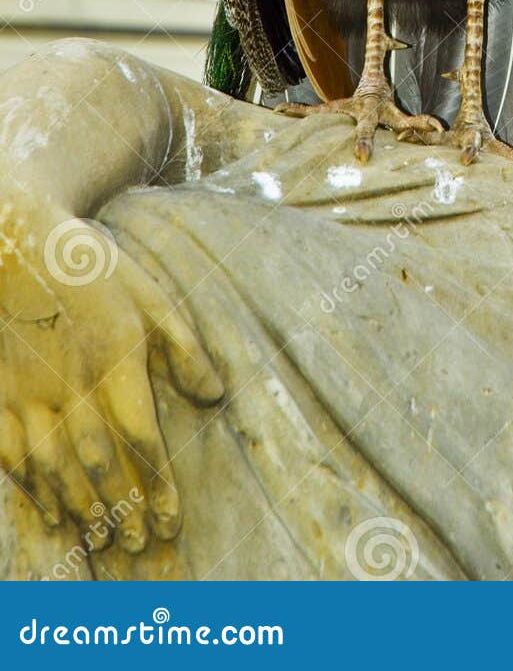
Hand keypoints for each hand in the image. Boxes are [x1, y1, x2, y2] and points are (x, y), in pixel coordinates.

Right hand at [0, 188, 222, 552]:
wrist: (17, 244)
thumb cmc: (92, 268)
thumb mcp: (151, 294)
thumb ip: (183, 347)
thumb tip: (215, 395)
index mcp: (115, 361)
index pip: (140, 438)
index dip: (156, 484)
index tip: (170, 520)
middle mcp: (71, 387)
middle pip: (98, 463)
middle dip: (120, 509)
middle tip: (138, 546)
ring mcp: (28, 396)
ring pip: (55, 467)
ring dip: (80, 509)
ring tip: (102, 540)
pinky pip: (13, 457)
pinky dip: (31, 491)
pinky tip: (49, 514)